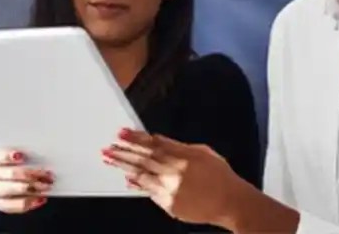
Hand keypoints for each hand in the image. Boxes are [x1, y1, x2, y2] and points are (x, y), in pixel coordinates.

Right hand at [0, 146, 52, 214]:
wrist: (19, 172)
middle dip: (28, 174)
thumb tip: (44, 154)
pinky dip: (26, 203)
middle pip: (5, 173)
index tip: (22, 156)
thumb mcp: (26, 151)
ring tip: (45, 187)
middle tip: (47, 175)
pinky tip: (40, 199)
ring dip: (29, 189)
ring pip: (7, 190)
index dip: (6, 156)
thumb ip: (30, 151)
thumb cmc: (24, 158)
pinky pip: (10, 206)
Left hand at [102, 128, 245, 225]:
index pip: (152, 144)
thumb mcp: (203, 152)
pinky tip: (127, 180)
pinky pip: (149, 193)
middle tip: (107, 147)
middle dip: (123, 152)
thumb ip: (177, 146)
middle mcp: (175, 173)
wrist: (231, 203)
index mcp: (183, 156)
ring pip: (141, 175)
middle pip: (143, 159)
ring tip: (108, 160)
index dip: (134, 138)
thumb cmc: (220, 177)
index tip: (120, 132)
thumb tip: (157, 138)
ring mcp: (170, 190)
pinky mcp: (170, 205)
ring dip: (123, 167)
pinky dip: (137, 185)